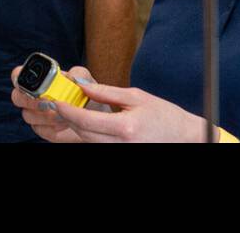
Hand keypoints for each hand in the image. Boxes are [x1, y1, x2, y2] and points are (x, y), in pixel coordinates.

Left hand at [11, 64, 206, 141]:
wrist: (184, 137)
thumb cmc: (163, 114)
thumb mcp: (135, 97)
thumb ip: (106, 92)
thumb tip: (81, 85)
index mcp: (126, 127)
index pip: (87, 121)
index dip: (68, 111)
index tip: (56, 101)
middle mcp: (122, 144)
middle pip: (83, 133)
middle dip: (68, 118)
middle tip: (56, 104)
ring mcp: (122, 152)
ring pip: (89, 142)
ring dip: (77, 127)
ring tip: (69, 111)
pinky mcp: (122, 154)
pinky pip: (98, 146)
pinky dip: (89, 135)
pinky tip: (85, 123)